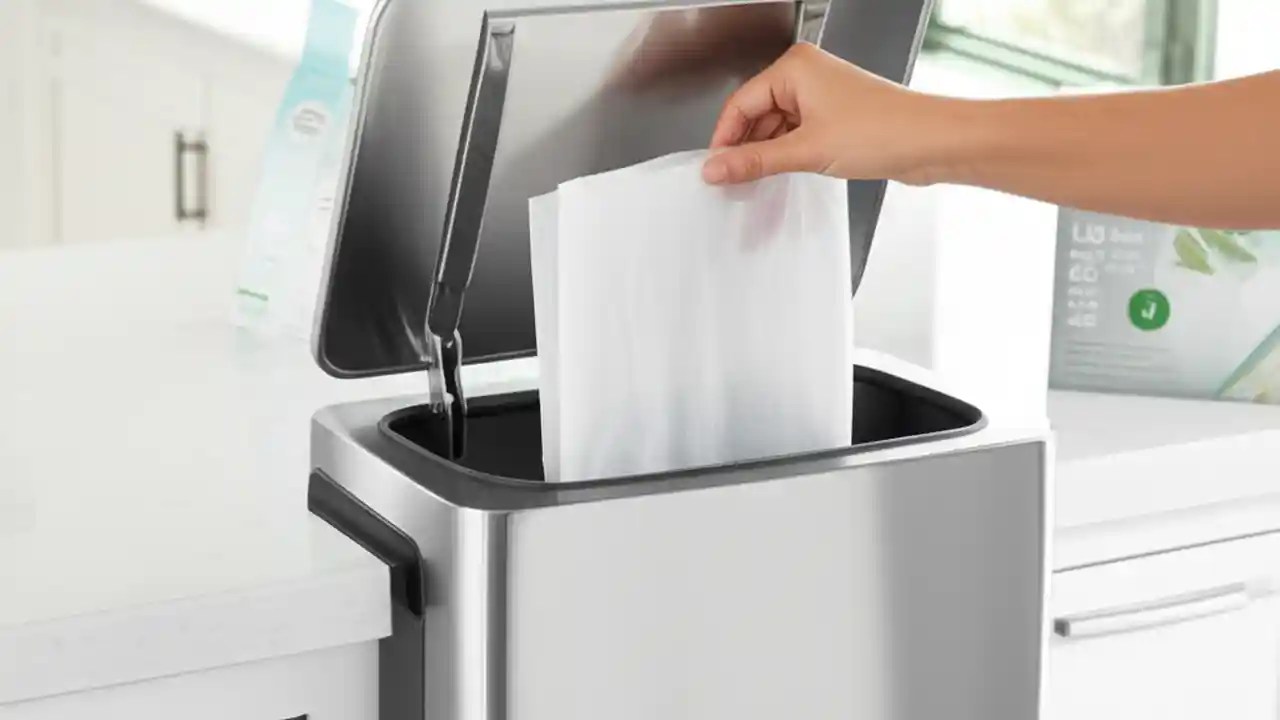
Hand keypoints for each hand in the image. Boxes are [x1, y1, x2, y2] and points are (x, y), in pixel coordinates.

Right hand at [702, 43, 947, 185]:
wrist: (933, 142)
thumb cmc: (885, 130)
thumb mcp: (807, 150)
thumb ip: (755, 162)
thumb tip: (717, 168)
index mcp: (795, 67)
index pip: (740, 103)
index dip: (724, 139)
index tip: (714, 168)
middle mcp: (807, 75)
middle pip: (756, 113)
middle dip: (745, 147)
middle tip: (732, 180)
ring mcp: (822, 95)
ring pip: (775, 126)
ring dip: (766, 153)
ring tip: (757, 182)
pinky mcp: (835, 115)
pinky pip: (796, 134)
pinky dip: (786, 153)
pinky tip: (782, 173)